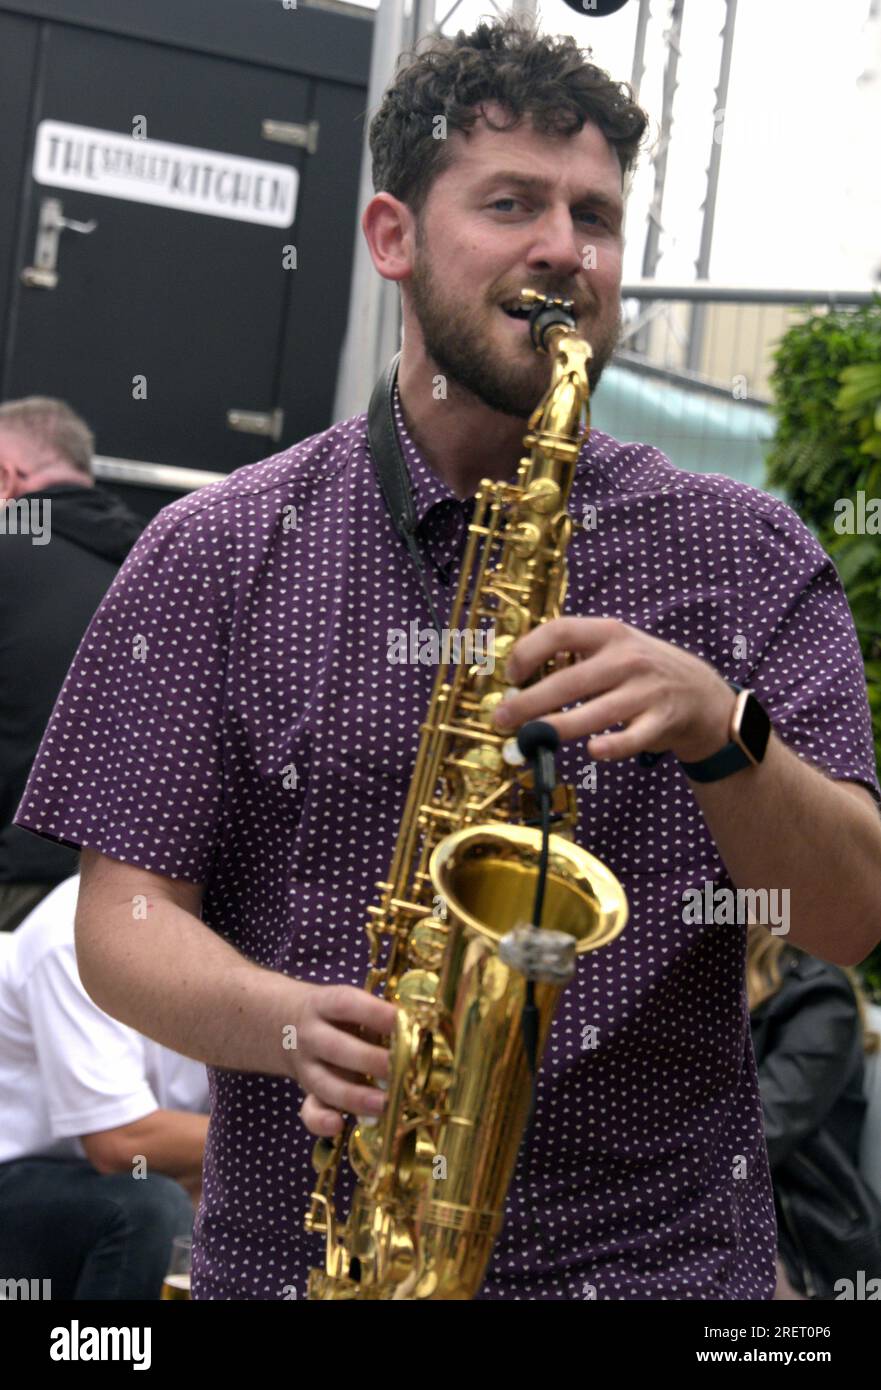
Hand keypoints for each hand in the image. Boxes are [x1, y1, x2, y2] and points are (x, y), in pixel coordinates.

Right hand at [286, 982, 397, 1138]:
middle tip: (403, 1069)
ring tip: (385, 1104)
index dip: (374, 1013)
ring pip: (325, 1084)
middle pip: (336, 1048)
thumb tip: (418, 1029)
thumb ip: (376, 1016)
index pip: (346, 1004)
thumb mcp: (350, 1004)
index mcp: (324, 1004)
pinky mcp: (307, 1092)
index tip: (402, 1021)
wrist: (285, 1023)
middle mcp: (311, 1034)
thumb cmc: (336, 1015)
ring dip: (356, 1097)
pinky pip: (308, 1110)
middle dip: (371, 1061)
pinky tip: (339, 1125)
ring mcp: (306, 1066)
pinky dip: (321, 1121)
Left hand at [491, 616, 736, 762]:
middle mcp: (627, 659)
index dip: (528, 651)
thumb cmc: (641, 671)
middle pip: (569, 680)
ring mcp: (646, 691)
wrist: (700, 694)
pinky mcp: (660, 721)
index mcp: (609, 633)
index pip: (560, 631)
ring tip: (530, 740)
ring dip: (557, 728)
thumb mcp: (614, 648)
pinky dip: (613, 746)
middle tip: (503, 719)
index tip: (511, 676)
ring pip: (595, 713)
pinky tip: (592, 750)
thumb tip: (518, 680)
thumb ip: (574, 655)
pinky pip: (632, 737)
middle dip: (529, 702)